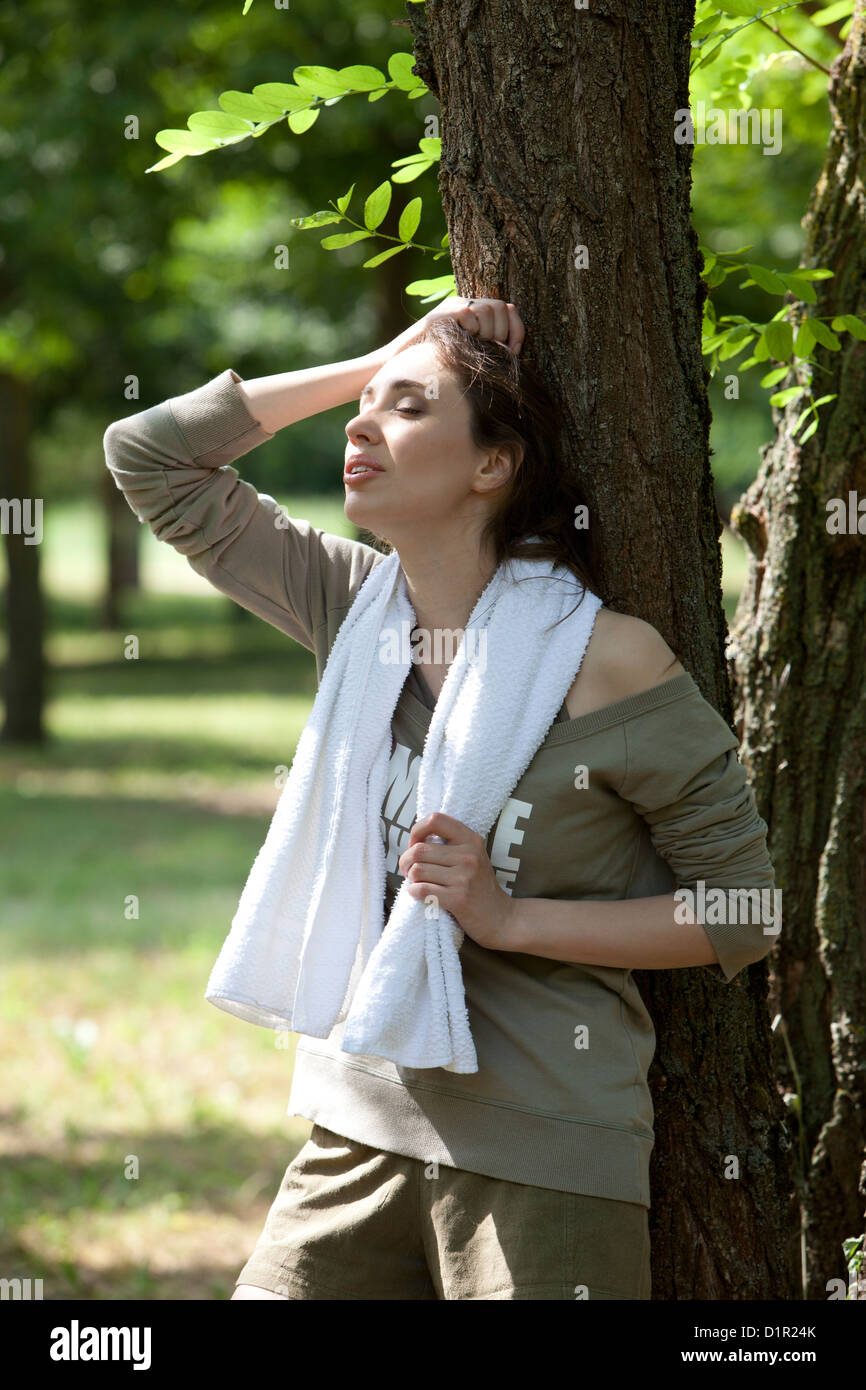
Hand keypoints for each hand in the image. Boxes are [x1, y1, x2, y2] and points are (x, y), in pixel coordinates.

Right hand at [385, 296, 524, 358]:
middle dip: (504, 333)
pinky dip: (472, 329)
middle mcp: (463, 305)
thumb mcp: (467, 358)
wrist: (398, 369)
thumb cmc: (433, 370)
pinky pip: (468, 313)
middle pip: (501, 307)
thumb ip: (485, 350)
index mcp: (473, 314)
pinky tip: (465, 342)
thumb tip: (513, 356)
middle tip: (495, 352)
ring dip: (489, 332)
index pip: (508, 309)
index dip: (516, 330)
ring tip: (478, 348)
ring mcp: (451, 308)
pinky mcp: (440, 315)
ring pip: (488, 308)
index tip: (515, 352)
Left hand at [397, 811, 520, 950]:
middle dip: (405, 861)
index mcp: (471, 840)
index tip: (415, 844)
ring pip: (417, 870)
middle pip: (419, 850)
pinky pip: (421, 890)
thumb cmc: (478, 885)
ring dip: (410, 878)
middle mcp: (469, 855)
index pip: (435, 820)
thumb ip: (449, 844)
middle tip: (408, 870)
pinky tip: (420, 893)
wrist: (500, 917)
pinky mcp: (458, 899)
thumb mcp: (472, 856)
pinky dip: (414, 892)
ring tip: (417, 882)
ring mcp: (464, 878)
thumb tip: (413, 840)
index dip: (417, 830)